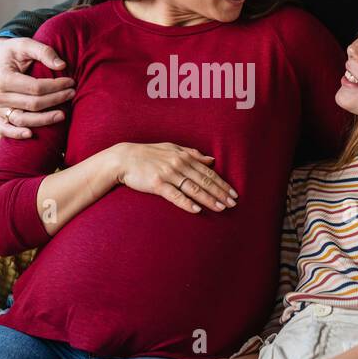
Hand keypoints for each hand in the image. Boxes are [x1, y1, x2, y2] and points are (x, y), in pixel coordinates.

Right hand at [0, 36, 74, 139]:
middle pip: (33, 104)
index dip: (56, 86)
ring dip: (44, 120)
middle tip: (72, 93)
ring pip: (23, 120)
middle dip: (56, 100)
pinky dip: (16, 134)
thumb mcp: (25, 43)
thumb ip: (44, 51)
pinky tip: (31, 134)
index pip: (36, 88)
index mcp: (4, 78)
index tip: (71, 82)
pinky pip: (5, 129)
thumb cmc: (12, 52)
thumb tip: (62, 65)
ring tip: (63, 115)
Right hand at [114, 143, 238, 213]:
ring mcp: (168, 174)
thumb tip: (211, 159)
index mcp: (184, 156)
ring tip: (221, 208)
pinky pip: (175, 195)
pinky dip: (186, 203)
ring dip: (209, 199)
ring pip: (193, 188)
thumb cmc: (148, 154)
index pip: (208, 172)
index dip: (222, 183)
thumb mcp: (171, 148)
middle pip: (204, 181)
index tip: (234, 193)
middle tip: (233, 204)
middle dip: (220, 193)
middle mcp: (178, 164)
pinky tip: (197, 210)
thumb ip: (192, 154)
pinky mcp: (157, 184)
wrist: (124, 158)